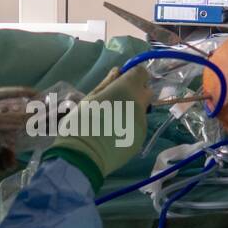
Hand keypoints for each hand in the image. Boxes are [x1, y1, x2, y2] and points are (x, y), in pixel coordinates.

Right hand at [57, 63, 150, 178]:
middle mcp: (139, 104)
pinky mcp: (140, 139)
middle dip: (135, 93)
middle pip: (146, 92)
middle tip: (116, 102)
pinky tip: (113, 135)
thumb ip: (107, 83)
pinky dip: (129, 128)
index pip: (142, 73)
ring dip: (131, 112)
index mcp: (126, 89)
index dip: (133, 75)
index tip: (121, 81)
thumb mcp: (89, 98)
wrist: (84, 155)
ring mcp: (142, 123)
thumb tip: (118, 72)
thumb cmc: (81, 122)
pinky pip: (137, 127)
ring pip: (141, 111)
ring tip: (110, 123)